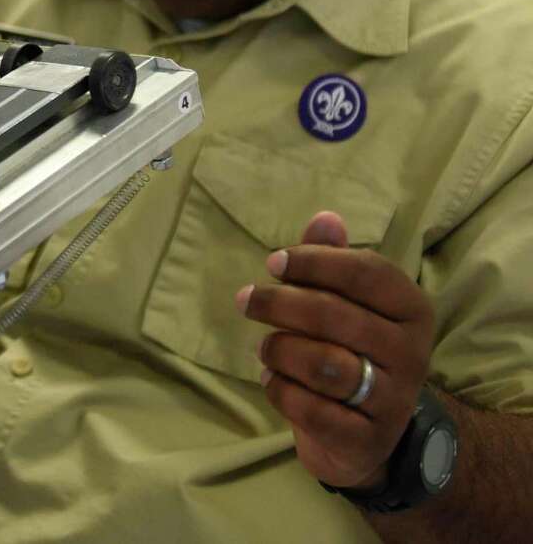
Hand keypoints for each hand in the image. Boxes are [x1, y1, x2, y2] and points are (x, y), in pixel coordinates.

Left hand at [235, 210, 434, 489]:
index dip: (313, 262)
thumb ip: (334, 259)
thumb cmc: (353, 349)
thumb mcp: (349, 302)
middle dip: (278, 303)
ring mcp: (393, 400)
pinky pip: (311, 410)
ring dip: (279, 349)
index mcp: (412, 308)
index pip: (365, 272)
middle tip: (244, 300)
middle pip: (335, 316)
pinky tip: (272, 380)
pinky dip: (279, 390)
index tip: (272, 262)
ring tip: (264, 346)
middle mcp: (413, 353)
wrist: (372, 435)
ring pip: (323, 364)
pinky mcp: (366, 439)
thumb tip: (325, 218)